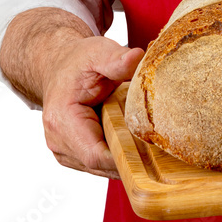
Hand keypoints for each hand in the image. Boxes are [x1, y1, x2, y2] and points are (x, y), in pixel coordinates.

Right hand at [40, 35, 143, 177]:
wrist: (60, 66)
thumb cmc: (77, 62)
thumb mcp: (98, 53)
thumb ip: (117, 59)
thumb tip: (138, 57)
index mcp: (61, 120)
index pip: (96, 155)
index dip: (126, 157)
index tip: (154, 148)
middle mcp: (59, 142)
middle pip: (101, 165)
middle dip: (131, 158)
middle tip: (162, 146)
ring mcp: (66, 152)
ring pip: (103, 167)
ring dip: (126, 157)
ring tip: (150, 140)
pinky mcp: (75, 154)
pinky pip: (102, 162)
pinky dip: (119, 153)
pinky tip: (136, 139)